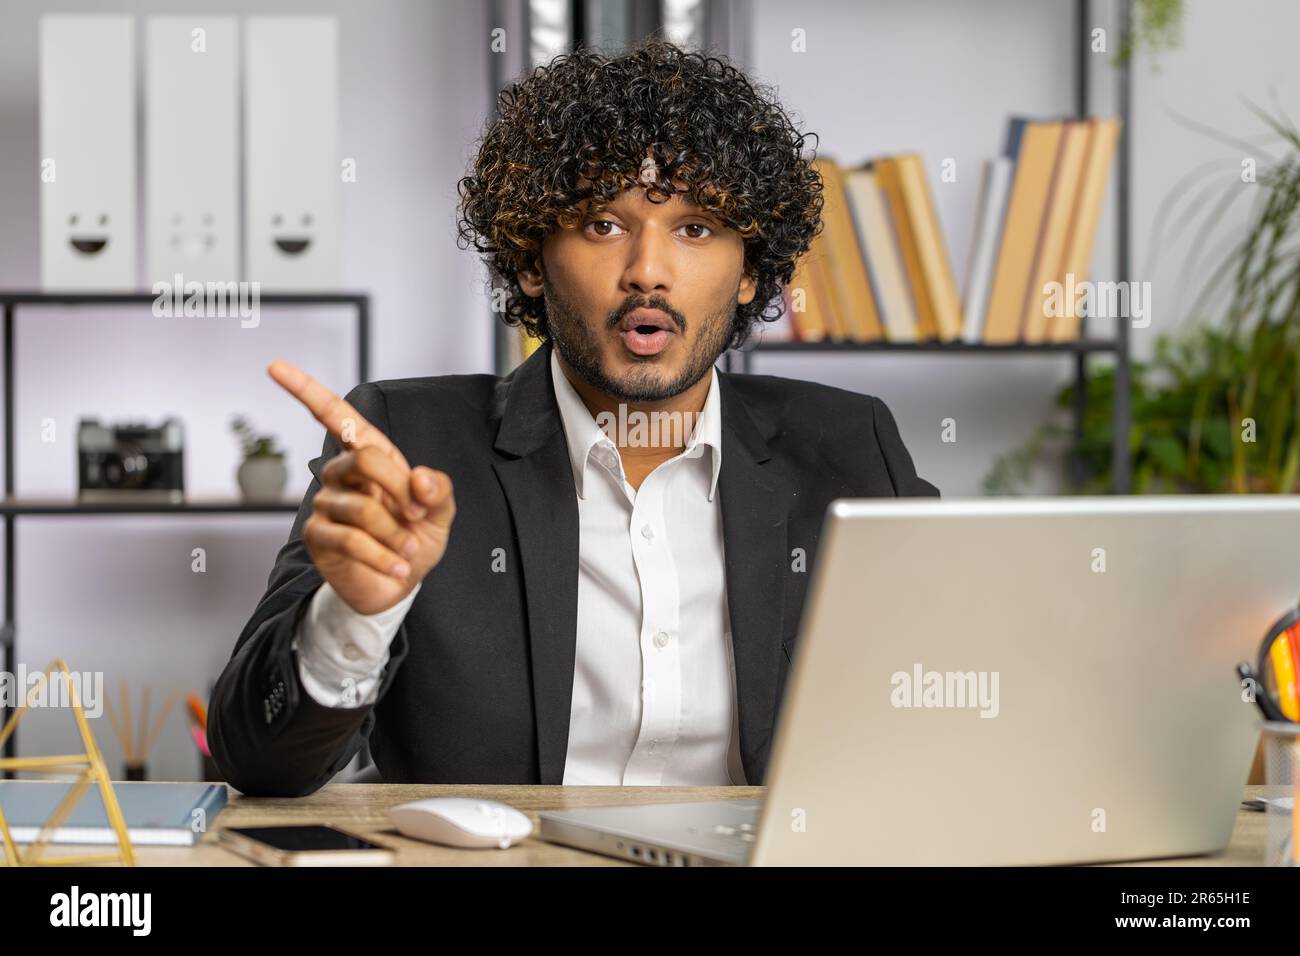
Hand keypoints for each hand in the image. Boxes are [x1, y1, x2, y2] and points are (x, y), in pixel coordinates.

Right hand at [268, 360, 455, 615]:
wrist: (398, 586)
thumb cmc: (416, 539)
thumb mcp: (440, 513)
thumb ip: (439, 491)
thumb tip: (421, 478)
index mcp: (371, 456)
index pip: (335, 416)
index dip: (306, 390)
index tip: (275, 366)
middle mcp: (342, 473)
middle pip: (365, 459)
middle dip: (401, 491)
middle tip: (418, 518)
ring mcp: (326, 503)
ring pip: (361, 507)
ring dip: (396, 535)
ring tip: (408, 552)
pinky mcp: (317, 535)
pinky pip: (350, 539)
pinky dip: (382, 556)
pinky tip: (397, 568)